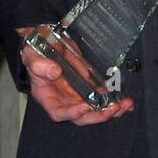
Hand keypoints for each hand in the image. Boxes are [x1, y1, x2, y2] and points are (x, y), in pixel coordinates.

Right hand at [17, 30, 133, 125]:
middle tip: (112, 108)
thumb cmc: (35, 53)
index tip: (84, 107)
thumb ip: (40, 65)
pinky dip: (114, 100)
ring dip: (111, 110)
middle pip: (82, 116)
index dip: (72, 114)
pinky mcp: (89, 86)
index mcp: (48, 97)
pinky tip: (125, 100)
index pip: (59, 113)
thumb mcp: (32, 57)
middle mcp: (64, 100)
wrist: (46, 41)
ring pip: (95, 109)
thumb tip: (55, 72)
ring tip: (125, 105)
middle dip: (98, 115)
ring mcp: (78, 94)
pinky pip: (102, 97)